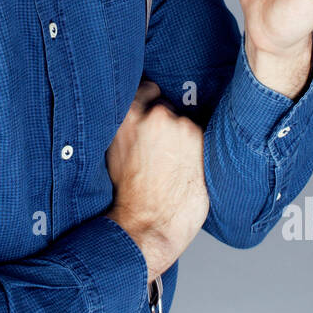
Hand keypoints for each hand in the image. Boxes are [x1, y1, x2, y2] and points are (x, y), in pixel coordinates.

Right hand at [106, 80, 209, 281]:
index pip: (145, 88)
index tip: (151, 111)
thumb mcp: (113, 153)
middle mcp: (154, 113)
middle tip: (161, 148)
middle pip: (166, 106)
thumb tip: (134, 113)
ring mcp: (179, 124)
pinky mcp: (199, 138)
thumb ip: (125, 127)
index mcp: (126, 115)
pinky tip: (186, 167)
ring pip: (184, 122)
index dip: (149, 100)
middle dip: (165, 123)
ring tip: (173, 163)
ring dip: (182, 137)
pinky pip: (199, 137)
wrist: (149, 224)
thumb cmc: (129, 194)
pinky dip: (195, 149)